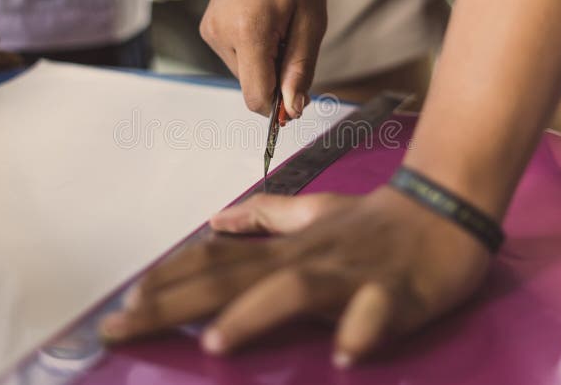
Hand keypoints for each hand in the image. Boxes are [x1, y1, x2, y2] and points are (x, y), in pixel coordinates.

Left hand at [100, 186, 491, 366]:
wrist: (440, 207)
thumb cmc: (371, 221)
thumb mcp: (312, 214)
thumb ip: (264, 217)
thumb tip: (216, 221)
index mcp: (285, 248)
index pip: (216, 262)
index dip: (169, 280)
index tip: (124, 303)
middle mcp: (304, 258)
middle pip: (232, 280)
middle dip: (174, 304)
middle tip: (120, 328)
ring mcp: (348, 274)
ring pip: (294, 290)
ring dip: (254, 314)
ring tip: (214, 344)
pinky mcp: (394, 292)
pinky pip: (376, 312)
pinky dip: (360, 329)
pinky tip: (344, 353)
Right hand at [200, 0, 325, 117]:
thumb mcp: (311, 20)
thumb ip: (300, 68)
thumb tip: (292, 109)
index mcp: (249, 31)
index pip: (257, 97)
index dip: (279, 106)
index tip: (298, 97)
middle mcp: (221, 35)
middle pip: (253, 87)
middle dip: (276, 77)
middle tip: (292, 40)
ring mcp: (211, 32)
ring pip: (245, 75)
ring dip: (266, 63)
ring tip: (278, 26)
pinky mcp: (209, 30)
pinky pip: (237, 59)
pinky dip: (255, 52)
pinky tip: (263, 22)